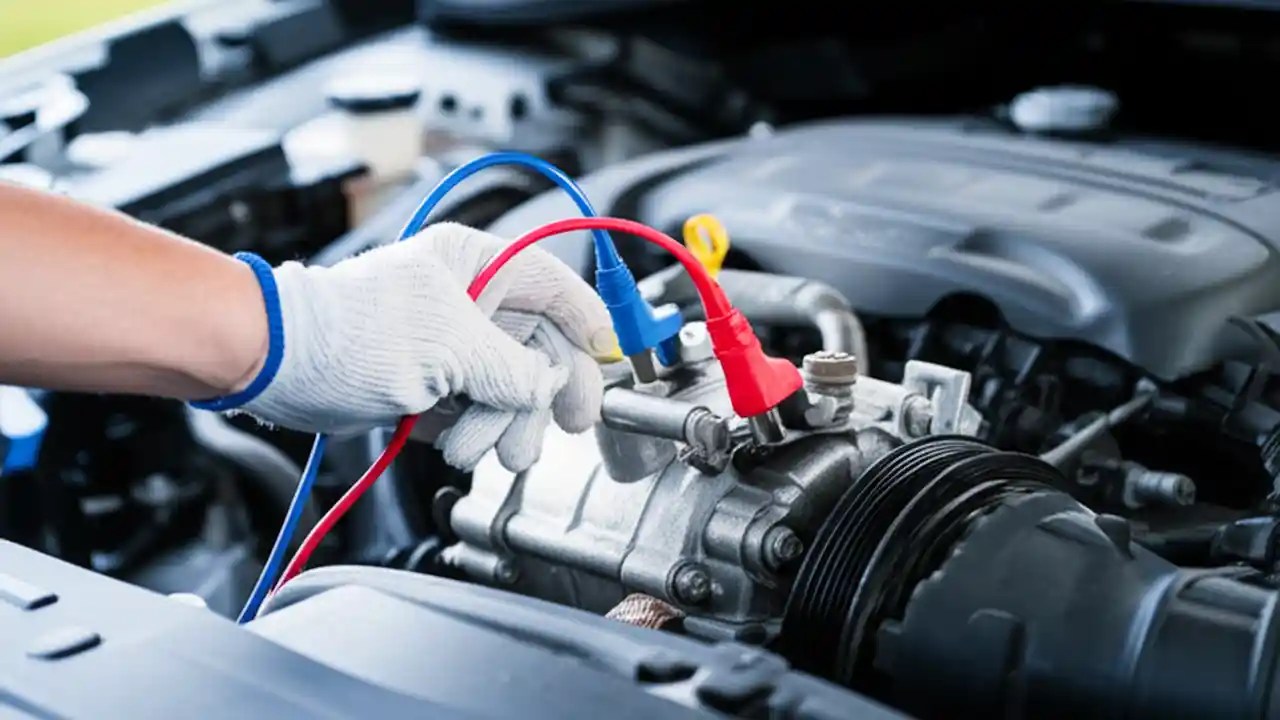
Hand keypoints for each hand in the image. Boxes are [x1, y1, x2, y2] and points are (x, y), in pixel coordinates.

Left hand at [234, 222, 613, 470]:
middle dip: (544, 395)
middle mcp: (468, 300)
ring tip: (475, 444)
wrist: (278, 363)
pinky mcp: (430, 381)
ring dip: (502, 424)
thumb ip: (515, 371)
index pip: (554, 283)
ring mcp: (449, 343)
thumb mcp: (451, 348)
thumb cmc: (349, 331)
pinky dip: (472, 432)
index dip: (586, 320)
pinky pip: (476, 410)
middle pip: (539, 347)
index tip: (609, 355)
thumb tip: (550, 388)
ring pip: (510, 387)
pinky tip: (454, 441)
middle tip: (564, 427)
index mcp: (476, 264)